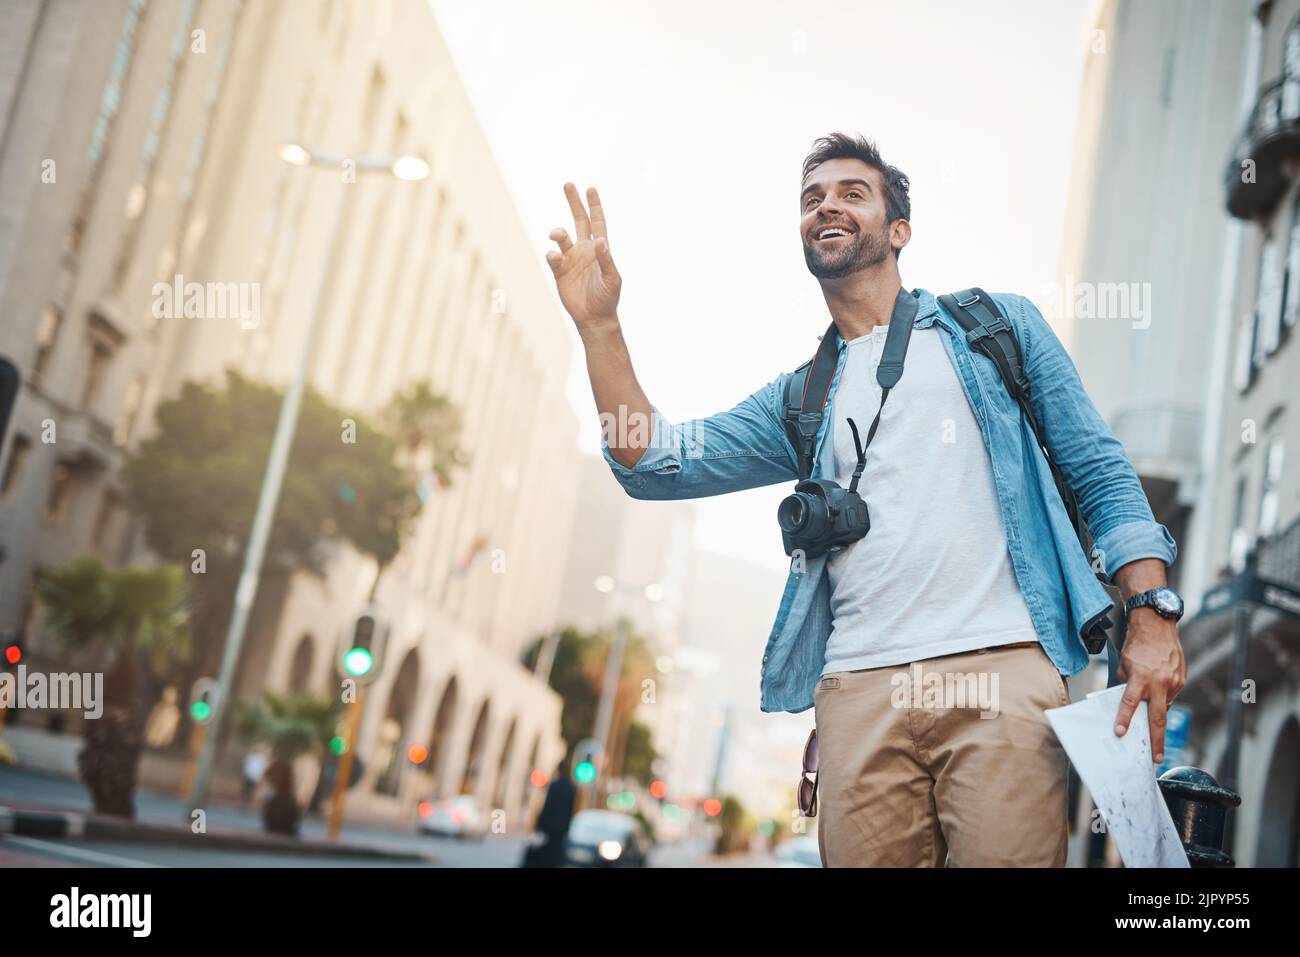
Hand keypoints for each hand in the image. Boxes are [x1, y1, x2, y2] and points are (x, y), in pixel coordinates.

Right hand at [546, 183, 621, 332]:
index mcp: (599, 249)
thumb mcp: (612, 279)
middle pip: (578, 220)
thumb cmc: (608, 298)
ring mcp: (571, 259)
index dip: (594, 206)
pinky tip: (555, 256)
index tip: (590, 189)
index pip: (597, 222)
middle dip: (574, 203)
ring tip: (557, 234)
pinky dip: (552, 254)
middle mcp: (584, 250)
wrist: (594, 317)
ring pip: (561, 237)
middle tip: (568, 184)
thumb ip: (607, 259)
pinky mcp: (559, 271)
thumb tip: (601, 241)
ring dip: (558, 232)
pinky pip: (552, 257)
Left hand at [1113, 610, 1186, 763]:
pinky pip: (1170, 696)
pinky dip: (1162, 698)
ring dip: (1156, 713)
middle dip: (1156, 740)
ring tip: (1149, 717)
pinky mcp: (1181, 680)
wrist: (1157, 625)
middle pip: (1157, 718)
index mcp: (1141, 677)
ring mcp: (1173, 682)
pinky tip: (1156, 693)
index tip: (1120, 733)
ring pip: (1164, 706)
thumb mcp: (1125, 665)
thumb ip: (1126, 685)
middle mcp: (1160, 682)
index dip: (1124, 719)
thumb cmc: (1137, 644)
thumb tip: (1126, 705)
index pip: (1130, 703)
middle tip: (1155, 758)